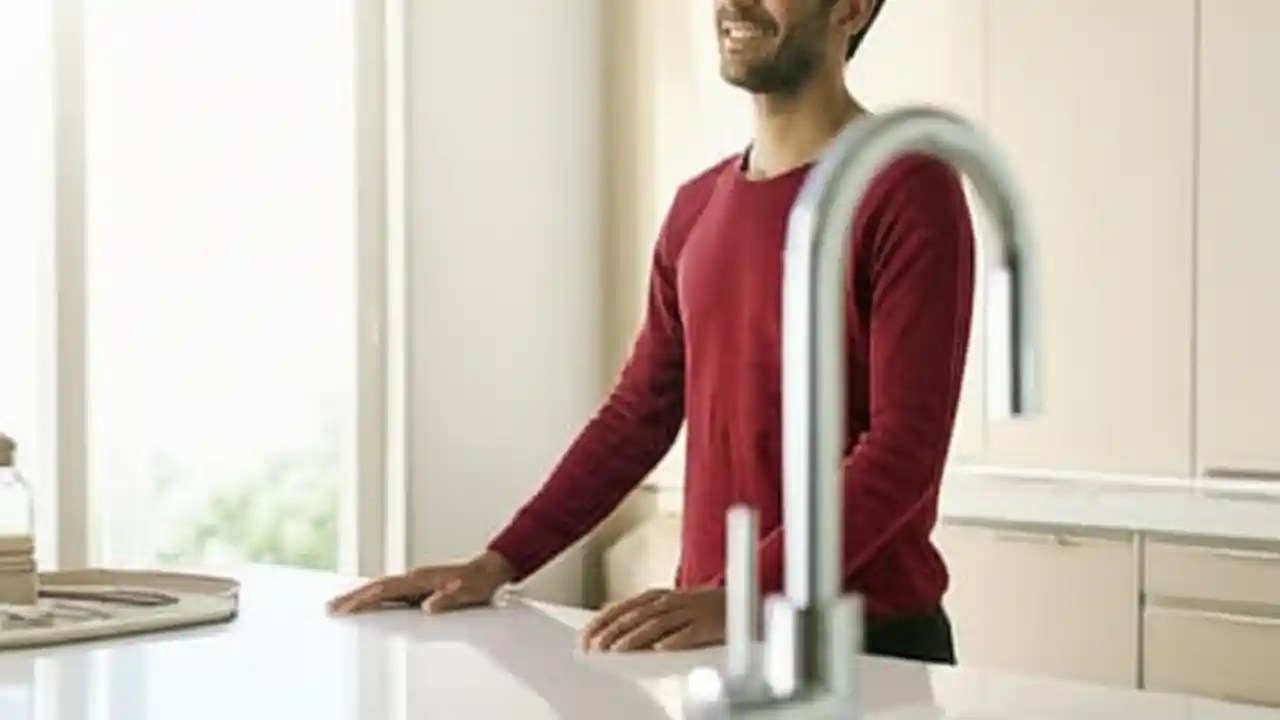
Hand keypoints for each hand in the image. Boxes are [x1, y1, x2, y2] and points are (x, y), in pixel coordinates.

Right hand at [326, 551, 515, 615]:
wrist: (488, 570)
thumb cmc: (478, 583)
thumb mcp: (468, 593)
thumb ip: (448, 599)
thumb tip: (428, 607)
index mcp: (421, 579)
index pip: (385, 589)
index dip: (364, 598)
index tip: (346, 607)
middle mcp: (414, 577)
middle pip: (376, 587)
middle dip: (352, 597)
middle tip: (329, 609)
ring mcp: (414, 581)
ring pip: (380, 589)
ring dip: (360, 597)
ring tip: (338, 608)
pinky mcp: (418, 587)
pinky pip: (390, 593)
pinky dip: (374, 598)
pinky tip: (366, 606)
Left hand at [579, 587, 724, 652]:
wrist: (739, 605)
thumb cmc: (697, 610)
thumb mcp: (667, 608)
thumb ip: (642, 618)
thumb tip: (611, 632)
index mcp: (657, 596)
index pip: (621, 608)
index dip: (601, 622)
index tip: (584, 638)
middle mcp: (670, 601)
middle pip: (636, 616)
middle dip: (613, 632)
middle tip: (595, 647)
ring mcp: (688, 612)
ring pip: (657, 624)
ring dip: (636, 637)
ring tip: (618, 650)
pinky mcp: (706, 625)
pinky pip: (687, 633)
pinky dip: (673, 640)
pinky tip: (660, 649)